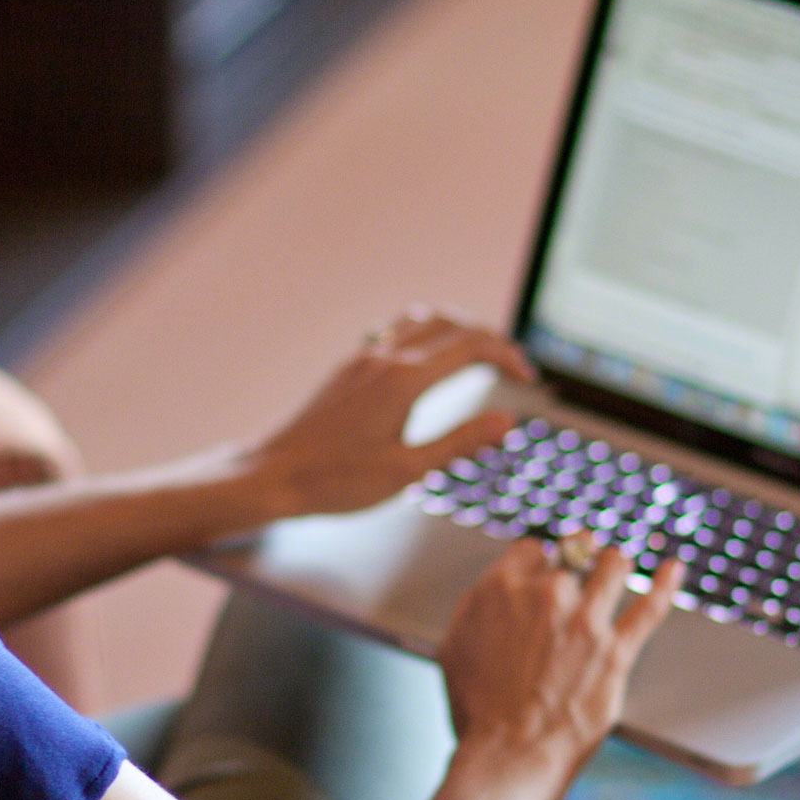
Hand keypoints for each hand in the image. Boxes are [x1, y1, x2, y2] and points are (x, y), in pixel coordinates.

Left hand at [244, 308, 534, 520]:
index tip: (527, 377)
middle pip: (452, 325)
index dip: (508, 356)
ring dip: (457, 329)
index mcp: (404, 380)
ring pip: (422, 319)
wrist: (273, 475)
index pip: (472, 346)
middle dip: (490, 340)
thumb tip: (505, 422)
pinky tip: (427, 357)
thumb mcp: (408, 471)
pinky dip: (425, 332)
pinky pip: (396, 330)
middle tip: (512, 366)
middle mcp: (384, 358)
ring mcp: (363, 357)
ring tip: (478, 354)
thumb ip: (461, 442)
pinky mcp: (348, 366)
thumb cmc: (334, 480)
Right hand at [437, 539, 685, 780]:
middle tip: (581, 565)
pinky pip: (650, 606)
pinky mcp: (616, 651)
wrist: (509, 753)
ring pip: (613, 567)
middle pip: (573, 555)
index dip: (541, 558)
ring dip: (615, 564)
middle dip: (577, 561)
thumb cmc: (479, 711)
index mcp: (501, 589)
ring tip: (616, 565)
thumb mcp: (455, 646)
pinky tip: (673, 569)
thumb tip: (493, 595)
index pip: (532, 548)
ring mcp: (585, 621)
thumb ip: (478, 609)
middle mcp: (546, 596)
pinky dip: (665, 583)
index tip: (546, 565)